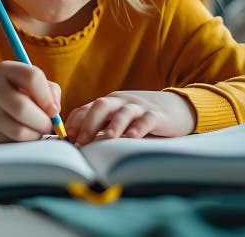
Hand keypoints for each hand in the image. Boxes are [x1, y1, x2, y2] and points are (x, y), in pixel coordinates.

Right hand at [0, 61, 60, 142]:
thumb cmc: (14, 97)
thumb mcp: (30, 87)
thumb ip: (49, 92)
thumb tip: (54, 110)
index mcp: (6, 69)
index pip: (32, 77)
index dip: (47, 97)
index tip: (54, 111)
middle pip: (22, 107)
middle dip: (42, 122)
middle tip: (48, 126)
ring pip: (17, 129)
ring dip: (34, 135)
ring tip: (36, 132)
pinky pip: (8, 142)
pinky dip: (21, 143)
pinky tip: (21, 136)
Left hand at [64, 91, 195, 145]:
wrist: (176, 106)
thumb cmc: (140, 116)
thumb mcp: (118, 117)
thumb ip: (101, 125)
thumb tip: (77, 143)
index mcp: (109, 102)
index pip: (87, 108)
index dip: (75, 122)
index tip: (67, 138)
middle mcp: (121, 101)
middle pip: (102, 105)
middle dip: (89, 123)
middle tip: (81, 141)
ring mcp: (139, 107)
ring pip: (123, 112)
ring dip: (113, 125)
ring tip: (107, 138)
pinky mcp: (157, 115)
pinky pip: (146, 119)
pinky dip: (138, 127)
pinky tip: (132, 137)